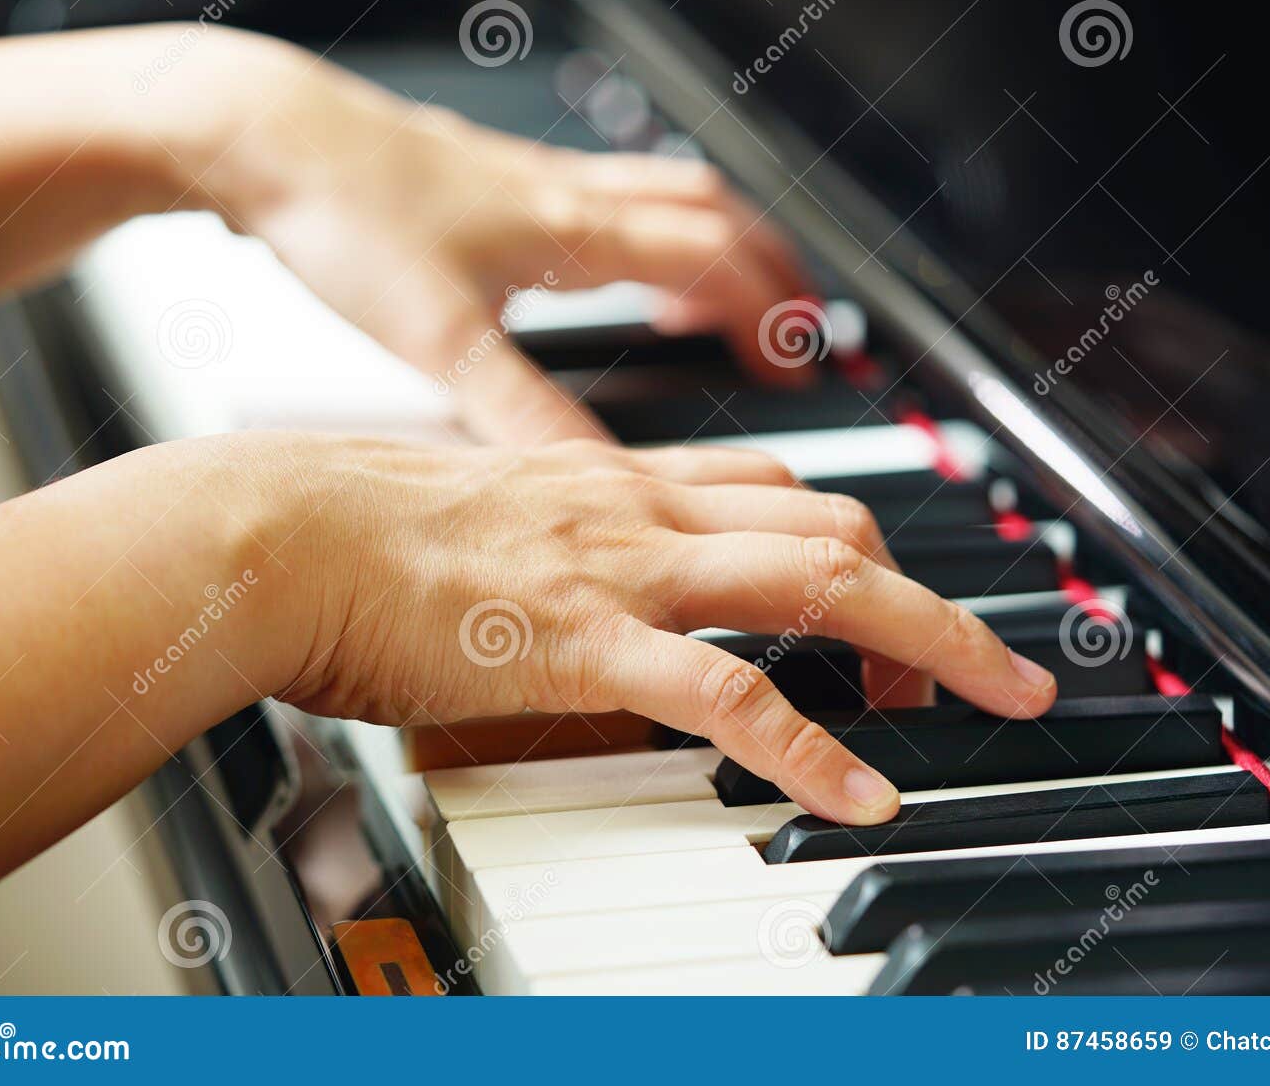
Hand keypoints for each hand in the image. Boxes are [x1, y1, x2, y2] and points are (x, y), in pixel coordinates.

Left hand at [206, 35, 812, 443]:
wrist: (265, 137)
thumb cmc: (344, 217)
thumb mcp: (445, 342)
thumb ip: (530, 417)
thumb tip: (603, 484)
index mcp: (575, 233)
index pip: (715, 267)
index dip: (769, 318)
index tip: (798, 365)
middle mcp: (568, 196)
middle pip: (712, 217)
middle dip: (768, 273)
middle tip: (795, 323)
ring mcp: (532, 179)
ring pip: (661, 193)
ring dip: (712, 239)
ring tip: (724, 287)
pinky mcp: (488, 177)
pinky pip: (600, 190)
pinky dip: (634, 225)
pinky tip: (595, 258)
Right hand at [260, 435, 1056, 824]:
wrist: (276, 533)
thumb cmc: (353, 529)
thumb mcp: (482, 515)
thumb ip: (553, 545)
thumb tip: (584, 592)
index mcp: (615, 480)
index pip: (778, 489)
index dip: (857, 544)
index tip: (891, 599)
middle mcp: (638, 510)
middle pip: (836, 525)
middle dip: (931, 592)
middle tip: (982, 661)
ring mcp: (619, 571)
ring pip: (818, 581)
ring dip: (926, 641)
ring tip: (994, 700)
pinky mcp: (581, 641)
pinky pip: (726, 692)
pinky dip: (808, 744)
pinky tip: (860, 791)